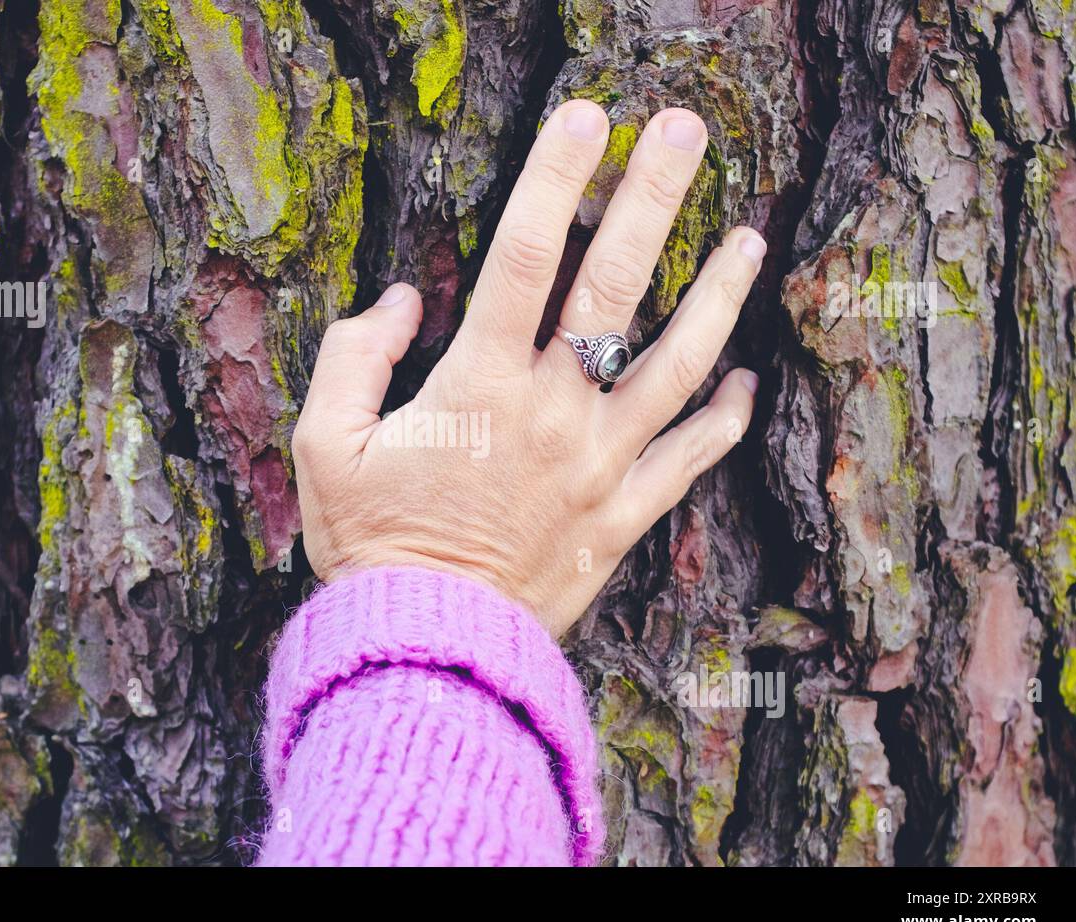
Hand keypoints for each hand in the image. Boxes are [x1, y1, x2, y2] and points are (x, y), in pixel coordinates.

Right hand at [291, 100, 763, 635]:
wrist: (429, 648)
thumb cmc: (372, 548)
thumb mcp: (326, 448)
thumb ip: (352, 359)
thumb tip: (399, 300)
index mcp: (480, 384)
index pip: (523, 256)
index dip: (554, 177)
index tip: (586, 118)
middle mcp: (555, 411)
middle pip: (614, 285)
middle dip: (651, 198)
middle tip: (683, 132)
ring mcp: (601, 464)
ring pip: (677, 363)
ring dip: (718, 296)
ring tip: (750, 239)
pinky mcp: (624, 517)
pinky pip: (689, 460)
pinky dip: (722, 418)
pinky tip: (745, 380)